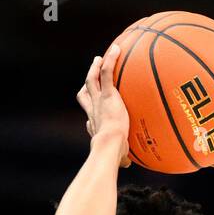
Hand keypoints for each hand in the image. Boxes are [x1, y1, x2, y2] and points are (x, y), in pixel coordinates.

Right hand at [76, 42, 131, 168]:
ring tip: (102, 56)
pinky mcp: (108, 94)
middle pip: (86, 91)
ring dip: (96, 66)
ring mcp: (99, 100)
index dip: (88, 103)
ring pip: (93, 79)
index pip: (89, 110)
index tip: (90, 99)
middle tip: (93, 70)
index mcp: (94, 122)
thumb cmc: (113, 154)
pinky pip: (107, 72)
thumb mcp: (117, 157)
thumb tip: (126, 165)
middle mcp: (94, 110)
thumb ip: (122, 159)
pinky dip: (110, 60)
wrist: (109, 145)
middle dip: (88, 80)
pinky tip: (116, 49)